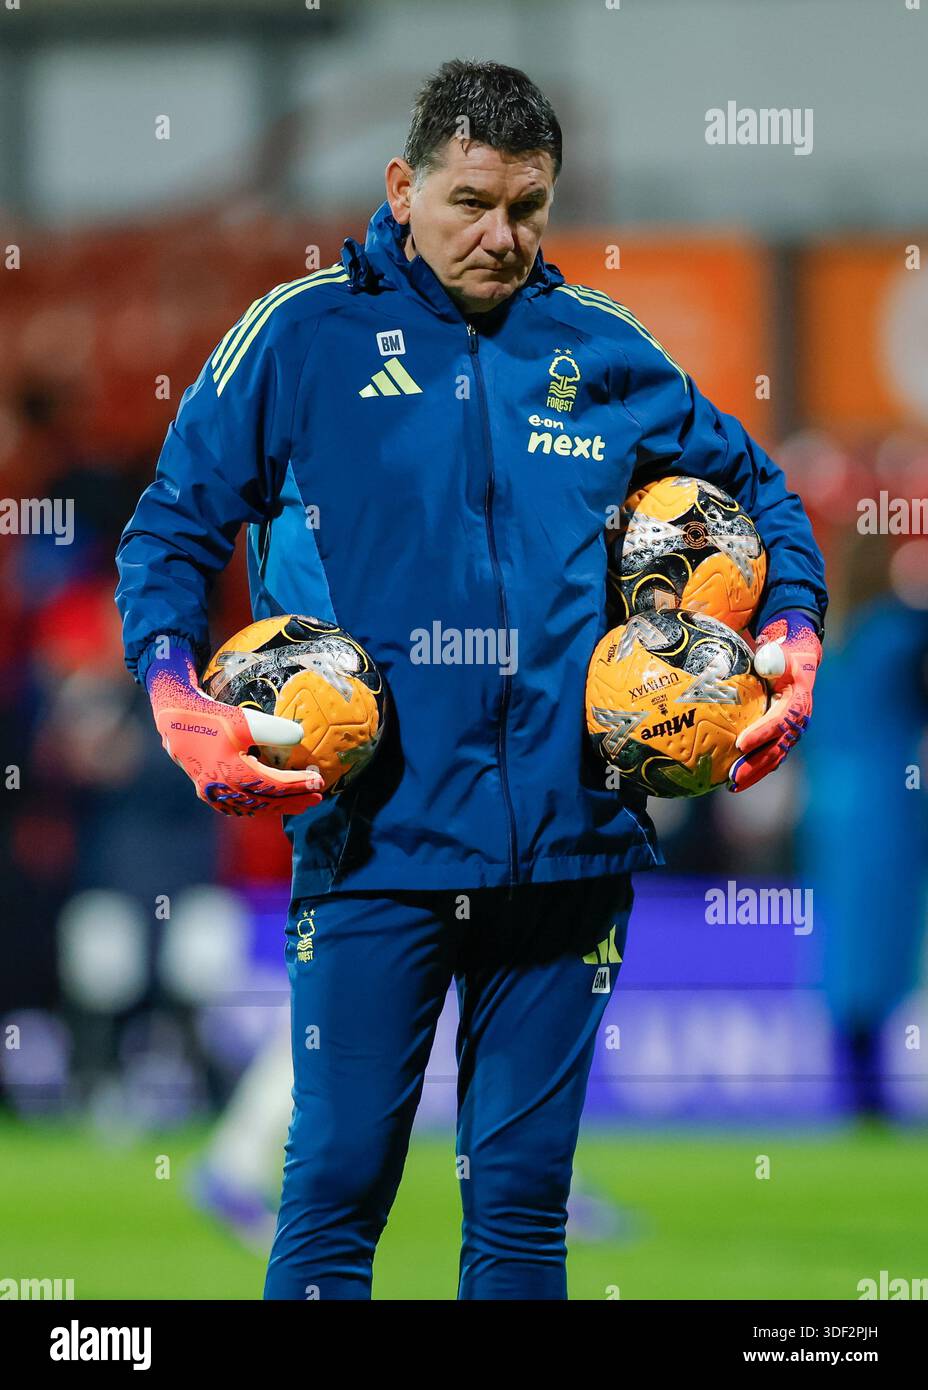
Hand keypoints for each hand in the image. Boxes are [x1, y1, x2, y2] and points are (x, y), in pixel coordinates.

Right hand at [146, 642, 323, 815]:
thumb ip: (273, 729)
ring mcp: (213, 793)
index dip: (298, 785)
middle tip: (317, 797)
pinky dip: (257, 806)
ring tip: (299, 802)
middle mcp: (222, 789)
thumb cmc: (211, 717)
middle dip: (293, 800)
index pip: (274, 786)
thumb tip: (300, 736)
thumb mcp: (244, 720)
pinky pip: (237, 806)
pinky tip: (268, 802)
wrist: (175, 720)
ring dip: (277, 806)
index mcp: (232, 774)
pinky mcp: (207, 790)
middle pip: (265, 802)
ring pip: (252, 807)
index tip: (319, 781)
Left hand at [728, 611, 821, 792]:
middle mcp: (797, 722)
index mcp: (797, 702)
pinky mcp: (783, 739)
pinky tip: (734, 781)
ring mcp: (791, 734)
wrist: (797, 667)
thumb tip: (764, 658)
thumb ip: (772, 657)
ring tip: (732, 785)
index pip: (778, 721)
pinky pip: (769, 757)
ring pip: (773, 758)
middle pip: (776, 748)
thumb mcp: (779, 654)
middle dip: (755, 764)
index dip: (761, 733)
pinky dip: (754, 770)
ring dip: (754, 773)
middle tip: (733, 776)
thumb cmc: (781, 658)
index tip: (741, 743)